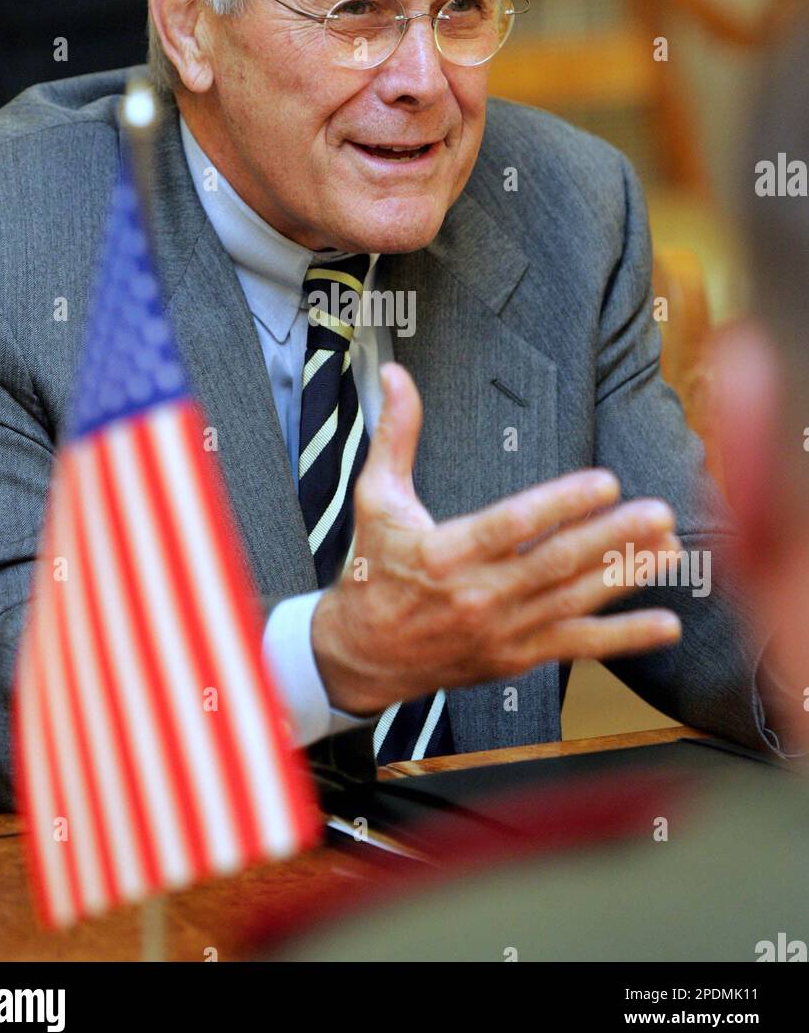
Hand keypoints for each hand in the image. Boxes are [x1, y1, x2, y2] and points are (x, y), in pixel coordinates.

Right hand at [312, 361, 681, 714]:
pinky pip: (578, 647)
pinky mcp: (517, 658)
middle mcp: (478, 595)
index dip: (562, 505)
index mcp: (445, 553)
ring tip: (670, 546)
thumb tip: (394, 374)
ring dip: (627, 574)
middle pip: (556, 563)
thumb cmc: (373, 569)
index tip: (606, 482)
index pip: (513, 525)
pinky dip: (624, 637)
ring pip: (574, 600)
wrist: (362, 655)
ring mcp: (501, 631)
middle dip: (613, 537)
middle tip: (659, 512)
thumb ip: (395, 435)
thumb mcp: (375, 498)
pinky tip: (665, 624)